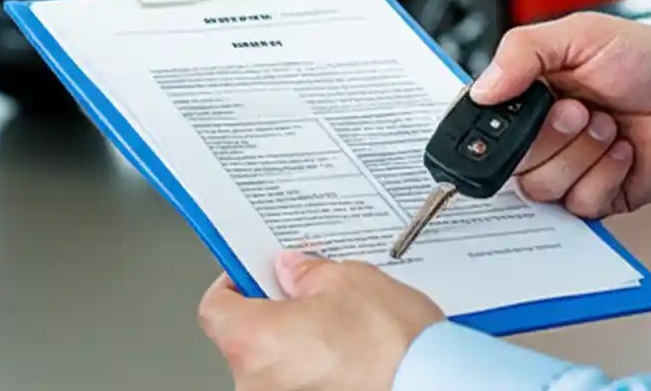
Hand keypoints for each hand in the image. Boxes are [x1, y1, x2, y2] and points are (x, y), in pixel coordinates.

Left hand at [198, 251, 443, 390]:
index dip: (234, 283)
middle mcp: (255, 385)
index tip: (253, 272)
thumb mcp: (348, 281)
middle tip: (309, 294)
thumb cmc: (393, 348)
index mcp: (252, 341)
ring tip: (341, 330)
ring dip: (298, 347)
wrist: (435, 388)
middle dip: (274, 314)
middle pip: (245, 340)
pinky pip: (300, 387)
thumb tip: (293, 271)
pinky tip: (349, 357)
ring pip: (275, 369)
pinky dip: (316, 374)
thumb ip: (308, 273)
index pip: (214, 308)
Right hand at [471, 12, 650, 218]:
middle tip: (581, 110)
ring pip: (541, 187)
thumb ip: (522, 51)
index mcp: (529, 93)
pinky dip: (606, 175)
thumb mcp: (581, 34)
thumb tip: (482, 88)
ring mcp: (567, 166)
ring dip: (582, 154)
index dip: (499, 125)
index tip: (530, 109)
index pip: (484, 123)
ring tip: (608, 127)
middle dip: (553, 136)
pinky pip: (578, 204)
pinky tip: (623, 151)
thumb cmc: (649, 60)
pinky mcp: (594, 195)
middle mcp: (542, 134)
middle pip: (511, 162)